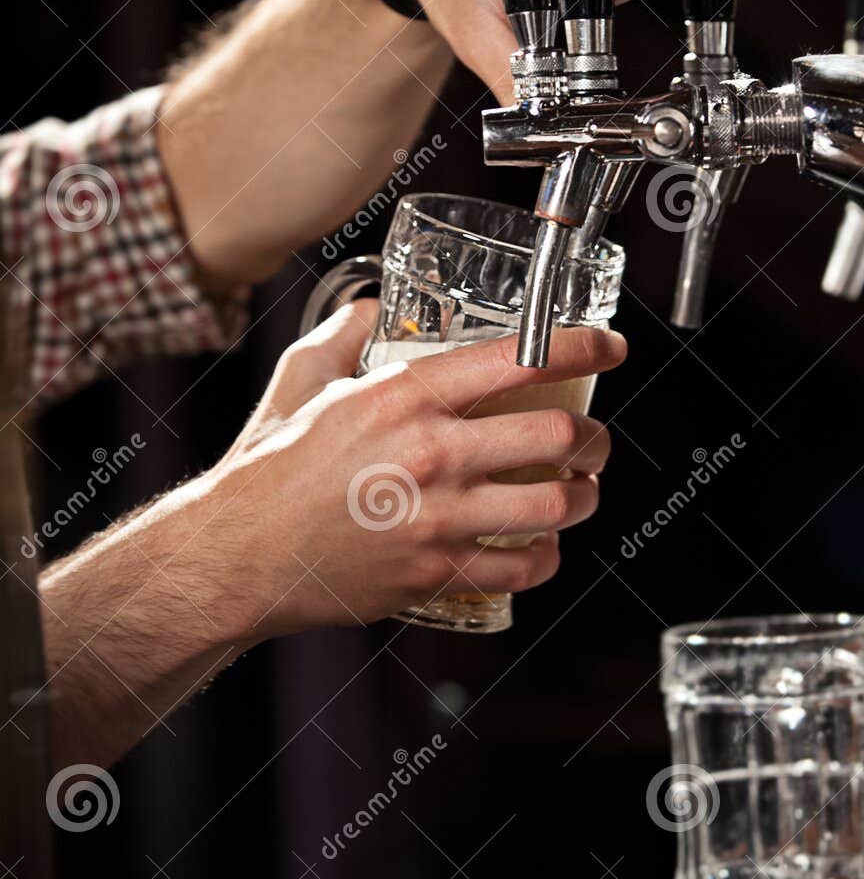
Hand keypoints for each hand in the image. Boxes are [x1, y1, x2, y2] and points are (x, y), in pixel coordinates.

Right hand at [209, 305, 626, 634]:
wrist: (238, 553)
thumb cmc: (269, 469)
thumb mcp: (303, 379)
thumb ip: (346, 332)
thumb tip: (377, 305)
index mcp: (406, 395)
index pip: (521, 358)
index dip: (583, 347)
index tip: (608, 348)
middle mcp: (432, 453)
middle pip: (558, 434)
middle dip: (594, 437)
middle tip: (593, 440)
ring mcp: (439, 518)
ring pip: (556, 504)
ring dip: (583, 497)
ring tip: (579, 492)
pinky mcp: (436, 573)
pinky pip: (524, 568)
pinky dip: (546, 558)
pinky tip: (540, 547)